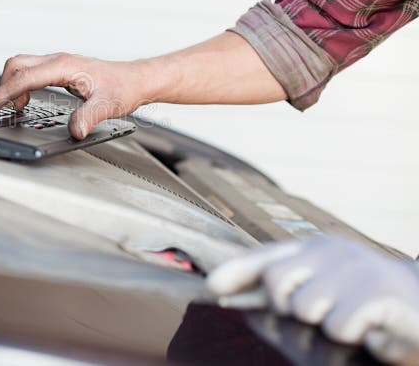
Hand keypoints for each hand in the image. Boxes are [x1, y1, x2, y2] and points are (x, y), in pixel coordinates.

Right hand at [0, 53, 151, 138]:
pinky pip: (31, 71)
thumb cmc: (123, 88)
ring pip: (22, 66)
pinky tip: (27, 101)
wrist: (136, 80)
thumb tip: (74, 131)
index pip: (24, 77)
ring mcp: (58, 63)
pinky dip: (22, 85)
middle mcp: (58, 61)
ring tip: (16, 109)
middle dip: (3, 86)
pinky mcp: (59, 68)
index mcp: (64, 66)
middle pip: (17, 65)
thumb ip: (88, 118)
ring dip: (12, 85)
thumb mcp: (107, 106)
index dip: (5, 92)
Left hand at [206, 236, 418, 363]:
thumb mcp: (323, 306)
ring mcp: (355, 268)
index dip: (236, 272)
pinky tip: (373, 330)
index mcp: (316, 250)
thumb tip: (242, 307)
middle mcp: (332, 252)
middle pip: (276, 283)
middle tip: (322, 317)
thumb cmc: (370, 314)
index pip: (265, 257)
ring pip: (305, 310)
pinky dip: (353, 338)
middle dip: (288, 310)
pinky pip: (337, 327)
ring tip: (353, 324)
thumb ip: (283, 306)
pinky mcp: (377, 292)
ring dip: (326, 329)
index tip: (210, 287)